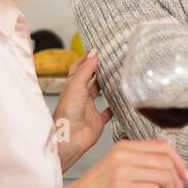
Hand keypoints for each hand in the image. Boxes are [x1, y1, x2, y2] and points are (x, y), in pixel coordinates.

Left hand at [51, 51, 111, 169]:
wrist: (70, 137)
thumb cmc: (67, 113)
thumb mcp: (76, 86)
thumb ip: (86, 70)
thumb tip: (93, 53)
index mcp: (72, 88)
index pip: (79, 69)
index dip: (86, 60)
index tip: (95, 50)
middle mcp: (80, 97)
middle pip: (90, 80)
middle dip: (99, 71)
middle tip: (110, 60)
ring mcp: (89, 109)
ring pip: (99, 94)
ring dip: (106, 86)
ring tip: (117, 76)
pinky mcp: (97, 121)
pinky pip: (107, 112)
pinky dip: (114, 107)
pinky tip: (120, 101)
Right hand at [56, 139, 187, 187]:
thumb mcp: (115, 170)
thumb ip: (138, 165)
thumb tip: (168, 172)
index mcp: (123, 147)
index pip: (162, 146)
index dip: (179, 161)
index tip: (185, 176)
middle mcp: (122, 154)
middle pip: (165, 160)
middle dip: (180, 180)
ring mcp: (120, 170)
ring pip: (163, 175)